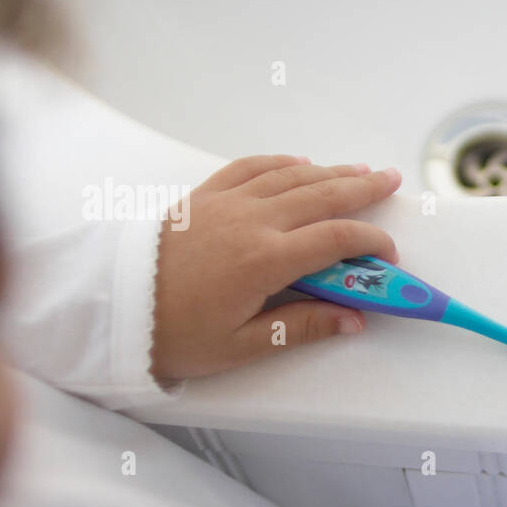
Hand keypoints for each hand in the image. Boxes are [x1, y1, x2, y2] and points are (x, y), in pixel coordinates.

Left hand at [150, 155, 400, 381]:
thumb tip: (353, 320)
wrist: (113, 307)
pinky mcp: (203, 197)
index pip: (336, 240)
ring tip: (359, 169)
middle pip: (321, 195)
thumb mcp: (242, 345)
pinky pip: (250, 167)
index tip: (388, 256)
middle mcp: (251, 221)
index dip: (370, 243)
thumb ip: (302, 327)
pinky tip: (299, 162)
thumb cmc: (174, 333)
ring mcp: (226, 203)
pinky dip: (281, 162)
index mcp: (265, 260)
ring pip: (291, 176)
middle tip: (393, 180)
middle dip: (363, 187)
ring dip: (330, 170)